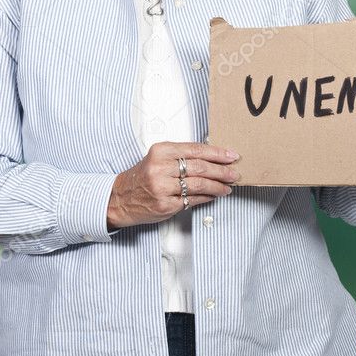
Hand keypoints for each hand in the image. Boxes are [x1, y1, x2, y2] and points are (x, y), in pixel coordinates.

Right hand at [106, 141, 240, 228]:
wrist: (120, 198)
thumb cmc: (142, 176)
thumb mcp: (157, 158)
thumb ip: (181, 155)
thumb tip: (212, 158)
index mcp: (161, 151)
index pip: (196, 150)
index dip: (217, 153)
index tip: (231, 156)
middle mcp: (161, 168)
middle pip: (200, 168)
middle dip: (222, 171)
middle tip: (234, 173)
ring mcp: (163, 188)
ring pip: (199, 185)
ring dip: (218, 186)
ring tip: (227, 187)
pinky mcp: (165, 205)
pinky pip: (192, 200)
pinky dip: (206, 198)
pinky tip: (214, 195)